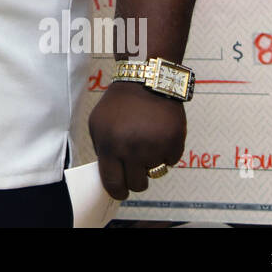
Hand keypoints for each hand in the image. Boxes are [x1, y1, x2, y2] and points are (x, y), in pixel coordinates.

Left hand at [89, 82, 186, 199]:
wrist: (146, 80)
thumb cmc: (119, 103)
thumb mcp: (98, 124)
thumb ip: (102, 150)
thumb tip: (109, 175)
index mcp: (110, 146)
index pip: (113, 183)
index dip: (118, 192)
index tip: (121, 192)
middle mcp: (132, 150)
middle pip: (136, 184)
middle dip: (136, 179)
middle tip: (136, 167)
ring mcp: (154, 147)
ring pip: (155, 173)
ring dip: (151, 163)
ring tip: (147, 142)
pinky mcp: (174, 142)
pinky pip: (171, 160)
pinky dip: (166, 152)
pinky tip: (159, 134)